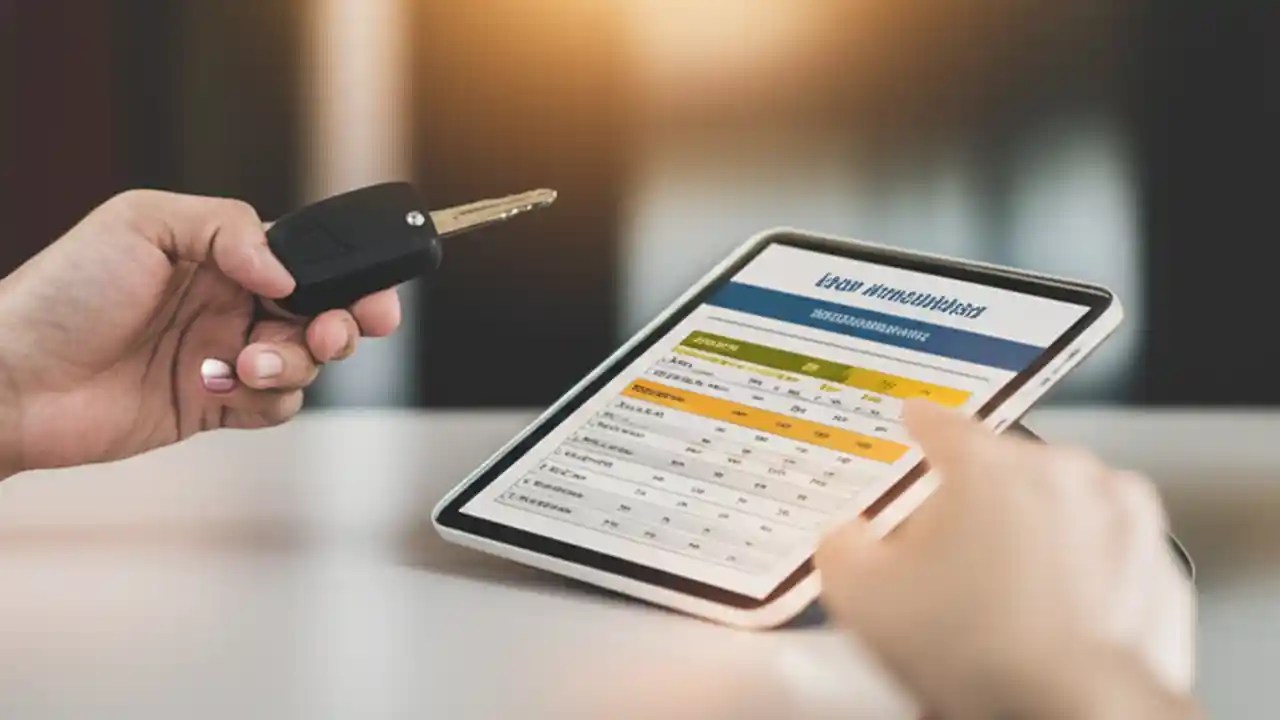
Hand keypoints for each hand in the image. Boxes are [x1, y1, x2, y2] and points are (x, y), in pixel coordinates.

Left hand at [0, 190, 400, 476]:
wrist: (15, 380)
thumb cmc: (61, 294)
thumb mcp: (141, 222)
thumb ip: (226, 228)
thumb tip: (284, 269)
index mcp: (219, 256)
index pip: (305, 260)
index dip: (347, 277)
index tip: (371, 292)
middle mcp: (228, 304)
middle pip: (319, 314)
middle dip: (342, 324)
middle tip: (330, 333)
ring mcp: (222, 356)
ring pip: (301, 363)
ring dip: (292, 364)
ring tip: (247, 363)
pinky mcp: (213, 406)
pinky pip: (274, 406)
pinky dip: (268, 400)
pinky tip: (227, 388)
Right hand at [815, 402, 1198, 718]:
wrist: (1079, 713)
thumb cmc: (978, 652)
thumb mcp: (862, 599)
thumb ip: (840, 547)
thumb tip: (846, 537)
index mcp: (988, 465)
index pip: (942, 425)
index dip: (919, 425)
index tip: (914, 422)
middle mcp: (1061, 473)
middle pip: (1001, 471)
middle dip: (974, 505)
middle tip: (947, 564)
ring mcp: (1121, 516)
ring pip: (1059, 506)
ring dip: (1034, 533)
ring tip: (1005, 597)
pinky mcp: (1157, 566)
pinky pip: (1105, 555)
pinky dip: (1083, 574)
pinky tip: (1055, 618)